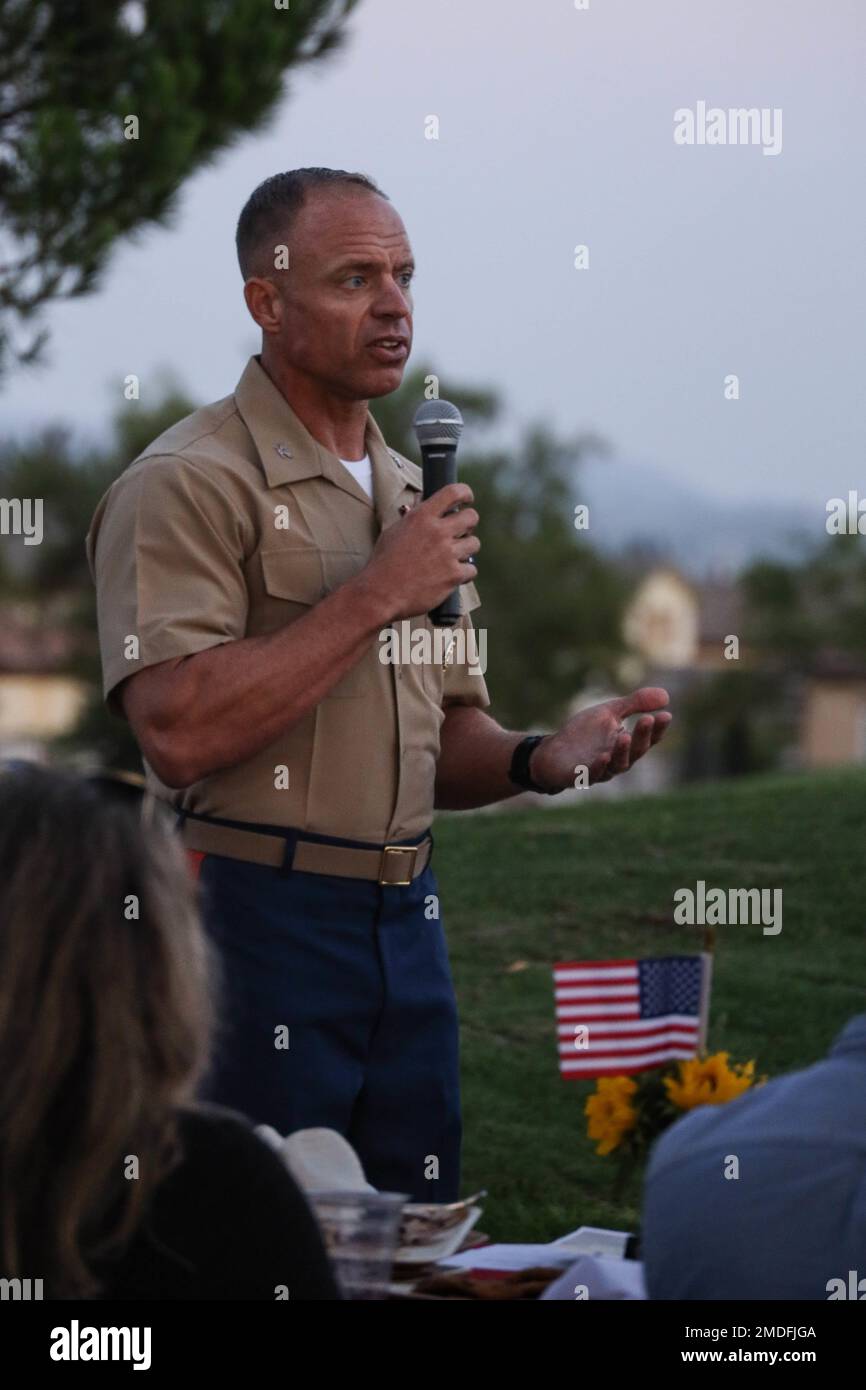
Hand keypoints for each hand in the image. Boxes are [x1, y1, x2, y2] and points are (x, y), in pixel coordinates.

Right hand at [359, 482, 479, 620]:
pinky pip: (472, 568)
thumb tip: (421, 503)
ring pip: (474, 544)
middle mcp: (437, 532)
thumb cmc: (384, 563)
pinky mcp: (453, 575)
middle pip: (471, 517)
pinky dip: (464, 573)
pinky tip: (452, 575)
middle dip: (469, 524)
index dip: (465, 493)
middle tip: (461, 533)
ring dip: (466, 550)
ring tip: (453, 557)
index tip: (467, 499)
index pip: (453, 492)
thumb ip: (413, 517)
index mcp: (421, 517)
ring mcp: (447, 553)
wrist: (380, 593)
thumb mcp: (394, 531)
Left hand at [529, 687, 671, 790]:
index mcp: (627, 744)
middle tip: (647, 719)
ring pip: (618, 765)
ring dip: (622, 751)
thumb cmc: (584, 734)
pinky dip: (599, 767)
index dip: (658, 728)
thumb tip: (667, 696)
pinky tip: (603, 757)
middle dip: (642, 736)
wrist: (553, 751)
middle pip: (636, 751)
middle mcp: (619, 760)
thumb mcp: (609, 712)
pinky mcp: (581, 776)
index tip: (666, 714)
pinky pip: (593, 774)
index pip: (649, 738)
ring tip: (624, 736)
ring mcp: (601, 770)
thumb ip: (634, 703)